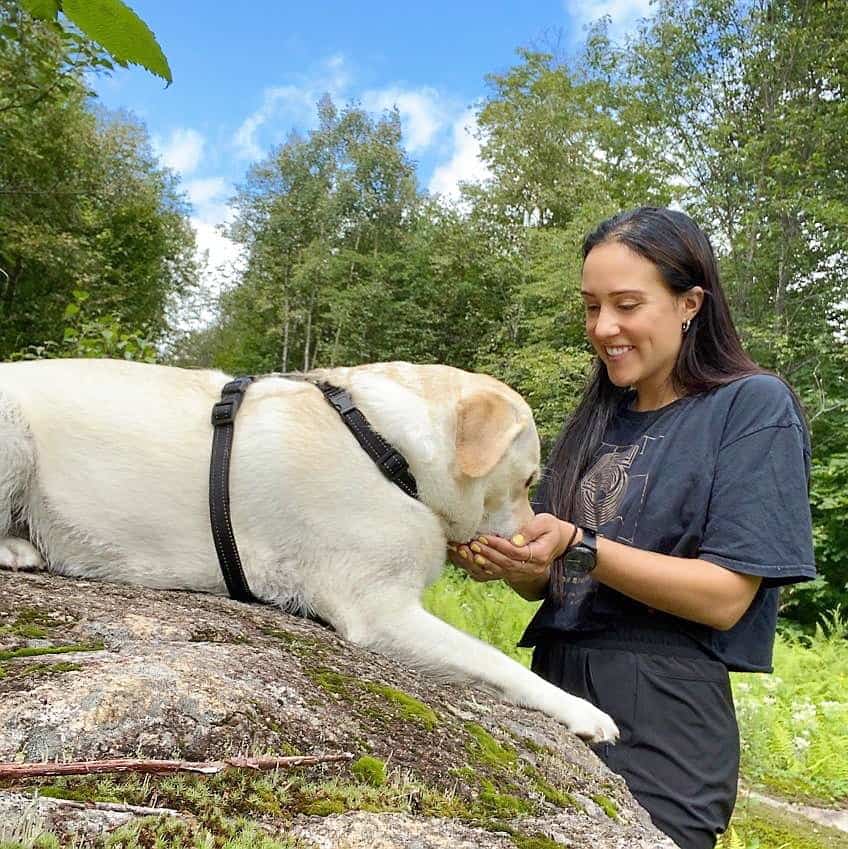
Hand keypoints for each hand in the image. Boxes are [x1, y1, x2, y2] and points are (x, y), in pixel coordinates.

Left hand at [448, 513, 580, 590]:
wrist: (558, 543)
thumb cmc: (550, 529)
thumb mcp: (545, 523)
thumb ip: (531, 530)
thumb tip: (514, 540)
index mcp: (540, 555)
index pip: (515, 552)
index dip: (498, 545)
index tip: (483, 537)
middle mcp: (532, 569)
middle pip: (505, 563)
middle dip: (487, 554)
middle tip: (472, 544)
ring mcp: (524, 574)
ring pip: (500, 571)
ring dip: (482, 562)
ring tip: (468, 552)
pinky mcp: (516, 575)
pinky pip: (499, 574)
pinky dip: (484, 568)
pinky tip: (472, 561)